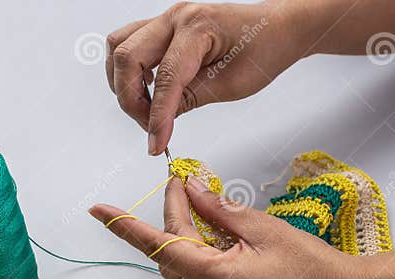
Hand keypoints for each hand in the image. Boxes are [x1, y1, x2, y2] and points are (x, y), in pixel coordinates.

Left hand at [89, 177, 375, 278]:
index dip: (125, 227)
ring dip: (184, 241)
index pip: (160, 245)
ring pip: (183, 273)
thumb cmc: (309, 262)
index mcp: (216, 278)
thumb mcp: (262, 228)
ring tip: (197, 208)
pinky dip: (199, 261)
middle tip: (182, 185)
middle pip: (172, 256)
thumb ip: (219, 210)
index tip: (98, 211)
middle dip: (172, 219)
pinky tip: (214, 241)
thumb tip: (191, 191)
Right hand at [105, 1, 308, 155]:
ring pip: (119, 47)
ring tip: (146, 108)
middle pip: (127, 57)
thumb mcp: (232, 84)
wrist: (275, 28)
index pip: (166, 78)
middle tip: (149, 127)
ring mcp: (166, 19)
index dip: (157, 117)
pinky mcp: (163, 28)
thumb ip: (191, 99)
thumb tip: (158, 122)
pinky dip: (127, 69)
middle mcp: (176, 17)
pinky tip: (147, 87)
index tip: (156, 145)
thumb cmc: (263, 50)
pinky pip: (128, 43)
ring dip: (122, 82)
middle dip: (130, 99)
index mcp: (199, 28)